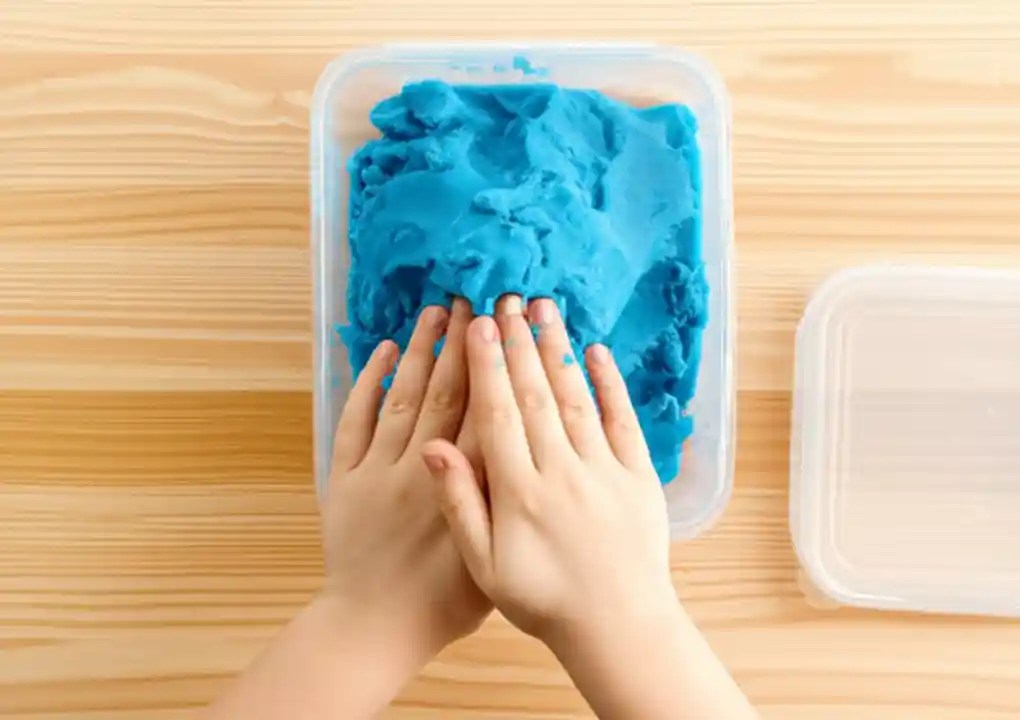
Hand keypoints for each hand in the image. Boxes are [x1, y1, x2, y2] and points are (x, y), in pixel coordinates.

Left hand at [322, 297, 490, 672]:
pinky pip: (356, 420)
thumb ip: (508, 500)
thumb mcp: (495, 556)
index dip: (499, 364)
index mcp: (469, 486)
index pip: (488, 411)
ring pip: (405, 396)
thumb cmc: (445, 601)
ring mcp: (382, 470)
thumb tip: (527, 450)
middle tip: (478, 296)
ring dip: (423, 350)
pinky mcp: (346, 478)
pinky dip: (369, 383)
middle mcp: (426, 468)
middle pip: (449, 392)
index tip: (509, 325)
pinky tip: (386, 351)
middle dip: (464, 342)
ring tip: (438, 309)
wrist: (376, 627)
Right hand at [422, 295, 677, 644]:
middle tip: (507, 299)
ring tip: (545, 309)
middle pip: (537, 395)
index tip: (478, 326)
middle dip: (520, 343)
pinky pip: (622, 421)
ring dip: (559, 351)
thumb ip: (460, 503)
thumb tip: (431, 447)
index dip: (487, 366)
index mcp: (520, 492)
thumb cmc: (544, 600)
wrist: (617, 625)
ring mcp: (604, 470)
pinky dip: (610, 384)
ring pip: (577, 398)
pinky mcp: (638, 476)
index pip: (498, 414)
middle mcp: (562, 472)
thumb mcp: (486, 564)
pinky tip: (596, 351)